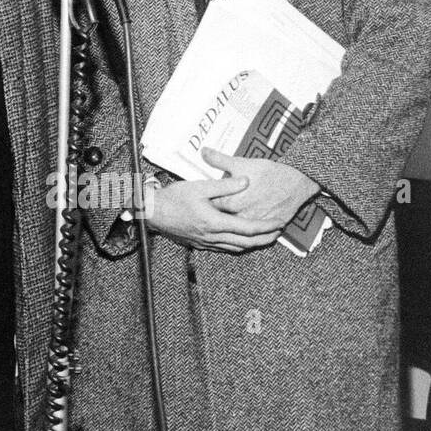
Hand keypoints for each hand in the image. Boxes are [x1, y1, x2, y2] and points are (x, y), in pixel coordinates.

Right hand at [144, 175, 282, 252]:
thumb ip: (224, 185)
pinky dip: (237, 246)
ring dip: (252, 244)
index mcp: (215, 222)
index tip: (279, 222)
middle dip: (265, 239)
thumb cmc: (173, 198)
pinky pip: (223, 249)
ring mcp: (205, 242)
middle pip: (246, 243)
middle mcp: (212, 236)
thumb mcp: (199, 186)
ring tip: (264, 238)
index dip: (266, 226)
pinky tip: (239, 241)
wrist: (151, 212)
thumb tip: (246, 181)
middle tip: (278, 233)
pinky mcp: (199, 244)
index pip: (248, 228)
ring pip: (235, 248)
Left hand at [203, 149, 320, 227]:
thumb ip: (218, 159)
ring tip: (225, 219)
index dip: (204, 204)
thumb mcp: (241, 163)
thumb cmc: (268, 172)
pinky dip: (246, 230)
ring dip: (230, 224)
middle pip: (221, 220)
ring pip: (237, 228)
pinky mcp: (266, 229)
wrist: (297, 182)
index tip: (200, 202)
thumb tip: (203, 151)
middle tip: (208, 211)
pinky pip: (253, 234)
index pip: (210, 208)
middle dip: (215, 216)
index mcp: (231, 202)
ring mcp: (254, 225)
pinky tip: (241, 226)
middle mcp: (240, 217)